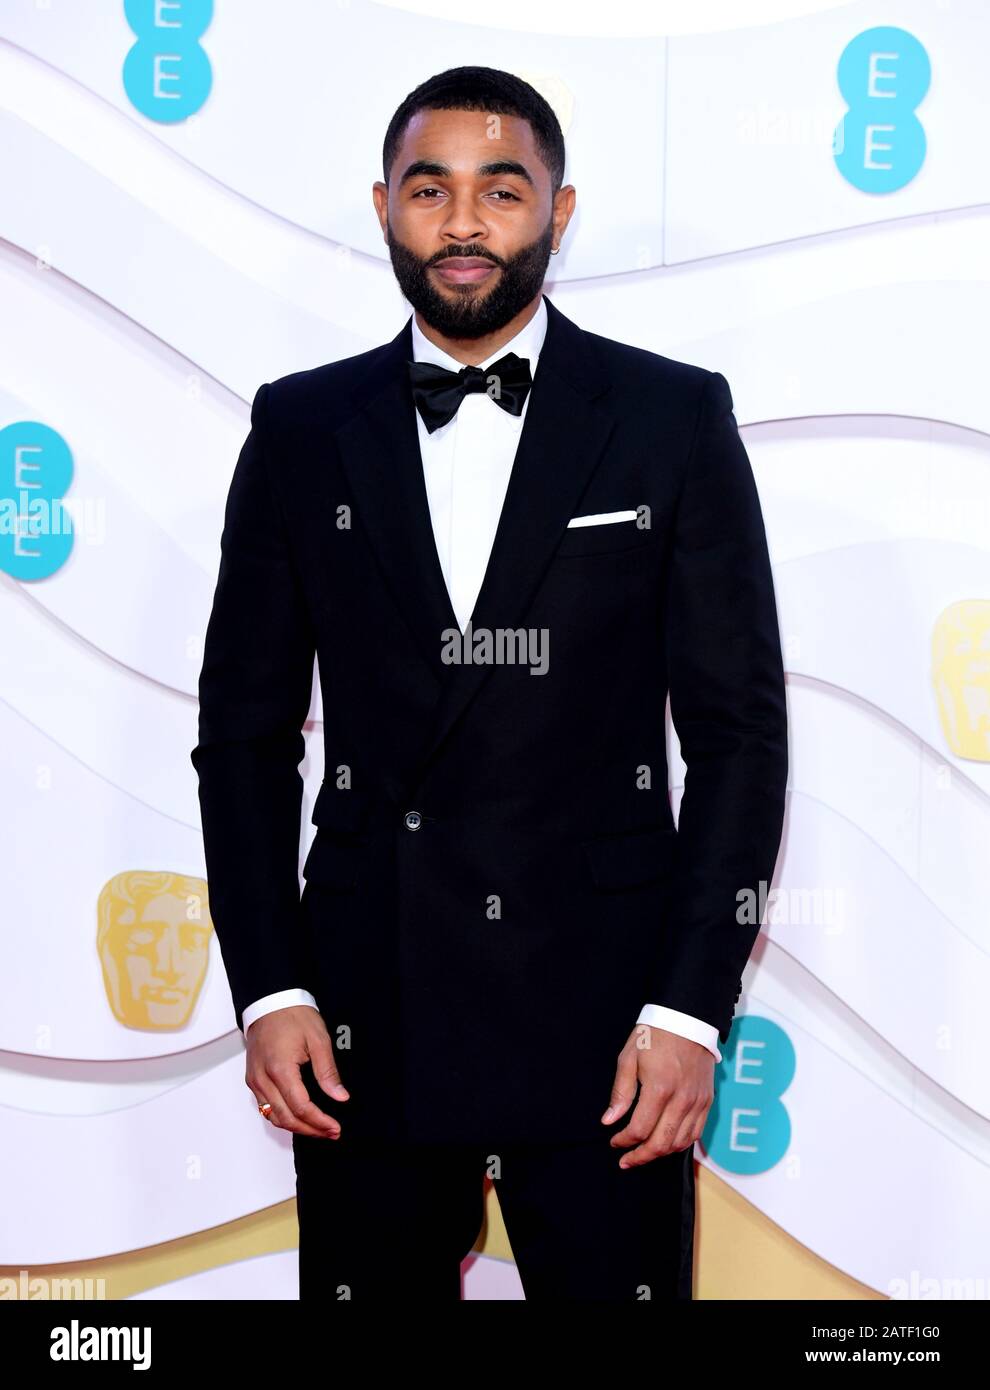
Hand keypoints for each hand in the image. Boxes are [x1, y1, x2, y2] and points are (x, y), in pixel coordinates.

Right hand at [245, 1005, 348, 1137]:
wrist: (270, 1002)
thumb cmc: (292, 1015)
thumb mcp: (318, 1040)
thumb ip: (328, 1072)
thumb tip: (340, 1097)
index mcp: (280, 1069)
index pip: (301, 1107)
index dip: (319, 1122)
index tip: (335, 1128)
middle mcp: (262, 1078)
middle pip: (285, 1118)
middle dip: (310, 1130)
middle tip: (330, 1132)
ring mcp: (254, 1080)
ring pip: (273, 1116)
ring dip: (296, 1127)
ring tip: (318, 1128)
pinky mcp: (252, 1079)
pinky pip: (265, 1107)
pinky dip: (282, 1116)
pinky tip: (299, 1117)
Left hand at [602, 1024, 714, 1167]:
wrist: (687, 1018)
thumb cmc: (654, 1035)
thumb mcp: (629, 1058)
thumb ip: (621, 1093)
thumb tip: (609, 1121)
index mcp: (659, 1088)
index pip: (640, 1129)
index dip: (623, 1141)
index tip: (614, 1142)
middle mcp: (681, 1100)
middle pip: (661, 1143)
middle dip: (641, 1156)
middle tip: (626, 1160)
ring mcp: (697, 1102)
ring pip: (679, 1143)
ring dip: (660, 1153)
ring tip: (644, 1153)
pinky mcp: (707, 1101)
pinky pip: (695, 1133)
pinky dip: (679, 1143)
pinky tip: (666, 1143)